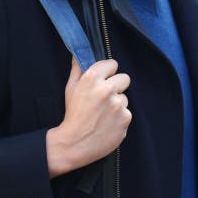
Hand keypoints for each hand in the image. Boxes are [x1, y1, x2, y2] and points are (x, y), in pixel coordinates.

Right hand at [46, 57, 131, 177]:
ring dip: (117, 103)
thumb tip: (78, 54)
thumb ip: (77, 69)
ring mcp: (118, 105)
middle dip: (116, 86)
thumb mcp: (70, 88)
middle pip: (124, 78)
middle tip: (105, 97)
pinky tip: (108, 123)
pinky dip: (119, 118)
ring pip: (125, 97)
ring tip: (103, 114)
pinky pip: (127, 112)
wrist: (75, 143)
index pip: (112, 64)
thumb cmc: (72, 114)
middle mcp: (107, 89)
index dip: (108, 72)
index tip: (104, 79)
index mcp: (92, 78)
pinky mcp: (125, 119)